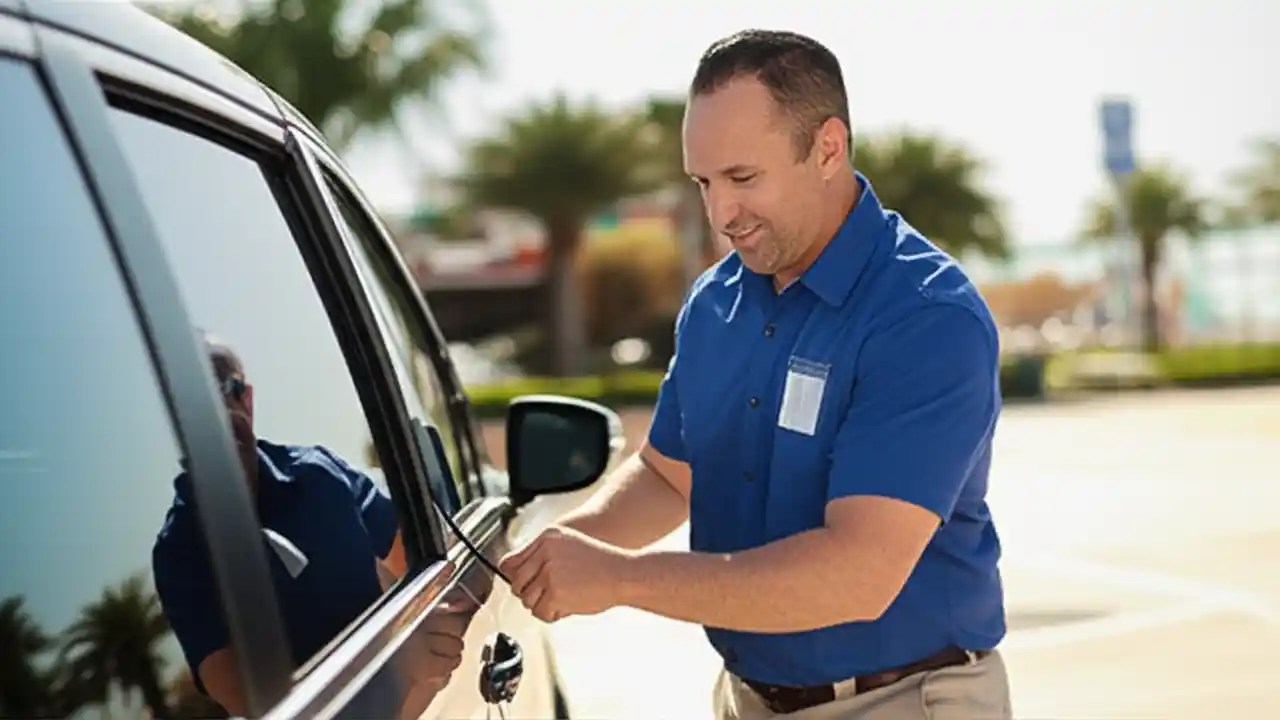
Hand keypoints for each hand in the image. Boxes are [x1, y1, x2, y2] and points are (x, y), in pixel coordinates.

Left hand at [498, 526, 631, 622]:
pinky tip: (565, 608)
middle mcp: (545, 552)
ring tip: (560, 602)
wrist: (624, 573)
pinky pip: (540, 612)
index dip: (517, 578)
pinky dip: (551, 615)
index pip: (510, 562)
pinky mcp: (555, 592)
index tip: (524, 585)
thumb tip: (514, 575)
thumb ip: (543, 555)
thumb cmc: (602, 563)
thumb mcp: (569, 546)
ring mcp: (549, 572)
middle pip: (517, 583)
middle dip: (530, 594)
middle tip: (547, 597)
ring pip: (527, 600)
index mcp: (547, 538)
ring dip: (542, 606)